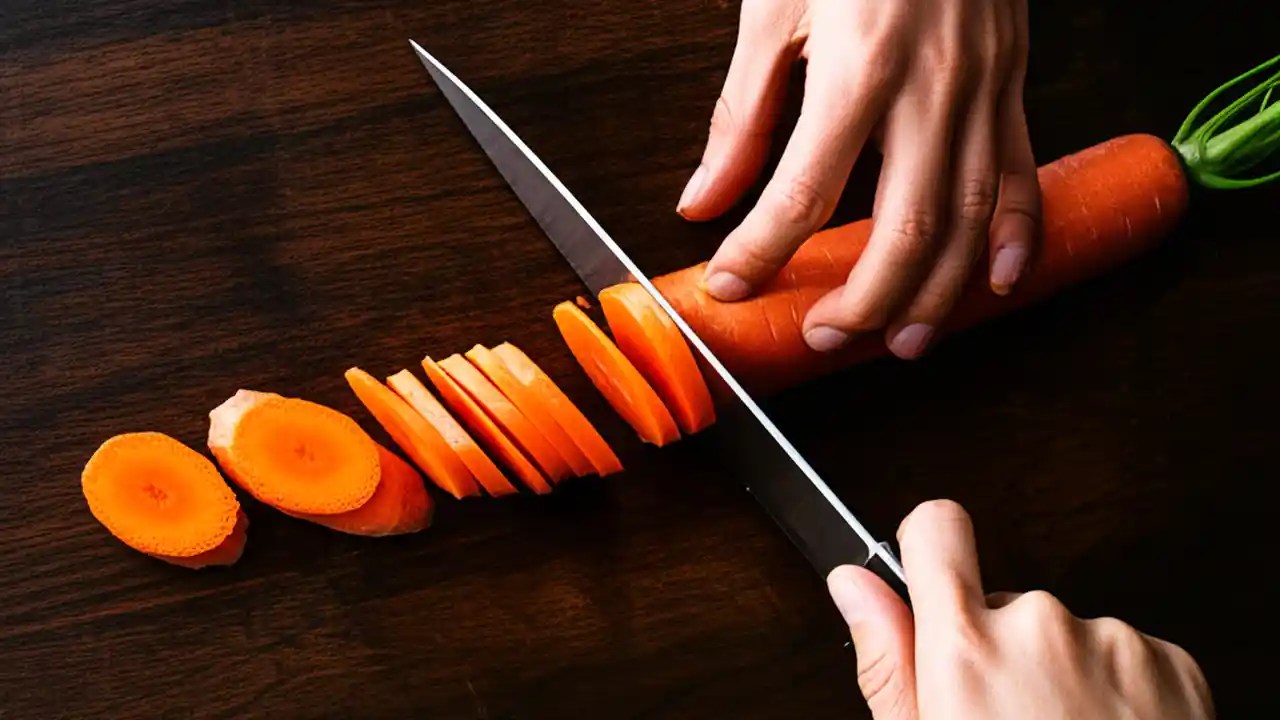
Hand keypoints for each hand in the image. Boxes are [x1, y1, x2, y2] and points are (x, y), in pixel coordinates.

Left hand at [678, 0, 1040, 358]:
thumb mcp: (774, 12)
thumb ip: (741, 117)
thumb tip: (703, 199)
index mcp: (858, 67)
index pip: (803, 191)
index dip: (762, 251)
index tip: (732, 284)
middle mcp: (929, 90)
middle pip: (906, 226)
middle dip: (864, 300)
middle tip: (825, 336)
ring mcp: (982, 91)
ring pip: (969, 219)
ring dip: (937, 293)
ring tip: (904, 342)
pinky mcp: (1011, 86)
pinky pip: (1021, 176)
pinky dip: (1014, 237)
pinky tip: (996, 283)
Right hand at [827, 500, 1213, 718]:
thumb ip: (886, 660)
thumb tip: (853, 585)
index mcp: (967, 650)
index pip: (935, 529)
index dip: (927, 549)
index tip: (932, 576)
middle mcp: (1040, 628)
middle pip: (1000, 604)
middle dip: (1000, 653)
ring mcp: (1112, 642)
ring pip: (1063, 635)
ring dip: (1060, 676)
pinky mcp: (1170, 662)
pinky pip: (1121, 654)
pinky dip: (1115, 691)